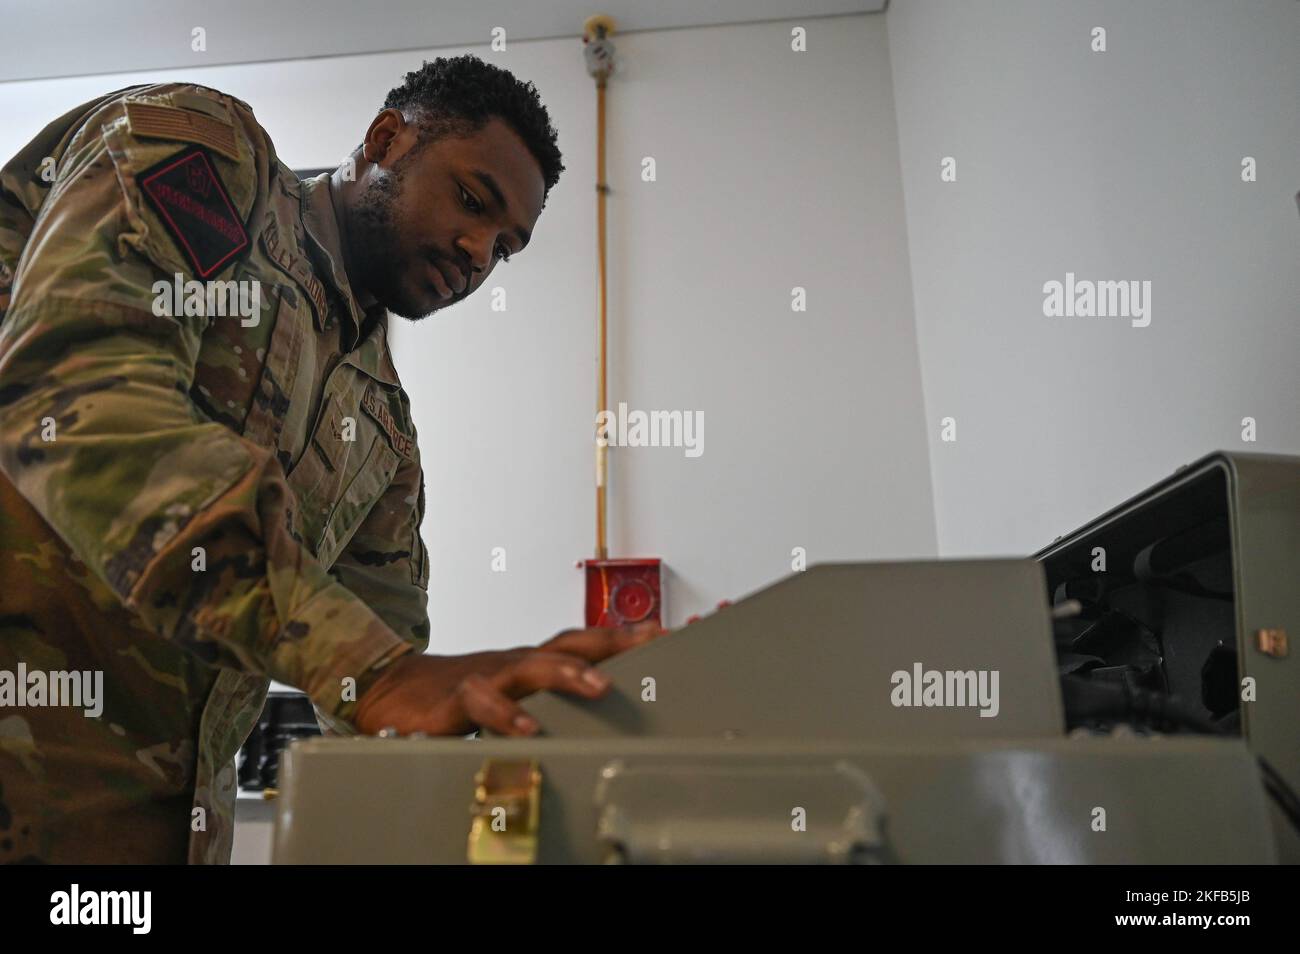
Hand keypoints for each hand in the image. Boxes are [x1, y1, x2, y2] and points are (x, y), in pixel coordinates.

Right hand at [353, 621, 664, 735]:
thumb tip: (604, 701)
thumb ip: (552, 696)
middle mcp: (517, 661)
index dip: (626, 636)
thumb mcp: (514, 692)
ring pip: (532, 666)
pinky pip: (484, 703)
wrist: (390, 690)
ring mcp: (490, 676)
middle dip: (612, 643)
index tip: (667, 632)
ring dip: (567, 673)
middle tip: (650, 645)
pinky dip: (507, 715)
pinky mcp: (457, 700)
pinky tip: (529, 729)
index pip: (587, 641)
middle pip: (570, 642)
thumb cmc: (462, 691)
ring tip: (598, 688)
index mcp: (534, 660)